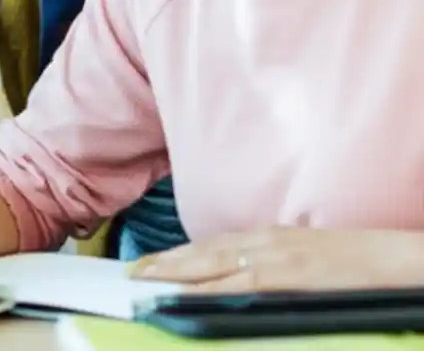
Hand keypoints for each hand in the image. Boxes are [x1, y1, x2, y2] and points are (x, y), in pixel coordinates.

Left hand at [130, 228, 423, 292]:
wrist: (396, 257)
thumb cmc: (355, 262)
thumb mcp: (306, 256)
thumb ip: (273, 262)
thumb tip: (240, 276)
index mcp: (270, 236)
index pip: (212, 244)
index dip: (178, 254)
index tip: (149, 262)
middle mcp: (266, 240)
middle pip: (203, 251)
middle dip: (164, 262)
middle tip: (131, 271)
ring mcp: (276, 255)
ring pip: (213, 263)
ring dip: (175, 271)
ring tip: (144, 279)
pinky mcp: (288, 274)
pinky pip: (239, 281)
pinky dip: (208, 286)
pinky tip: (187, 292)